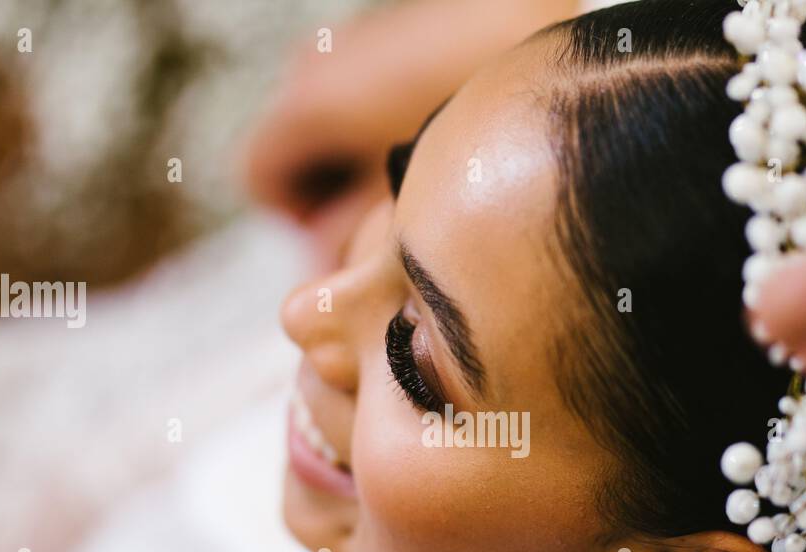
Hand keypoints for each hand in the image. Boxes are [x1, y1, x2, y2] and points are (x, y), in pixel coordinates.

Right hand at [244, 0, 576, 268]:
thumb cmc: (478, 130)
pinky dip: (385, 127)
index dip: (299, 221)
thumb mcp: (407, 208)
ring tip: (427, 189)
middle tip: (392, 228)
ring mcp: (351, 43)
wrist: (546, 23)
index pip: (258, 176)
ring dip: (362, 163)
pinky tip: (447, 149)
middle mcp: (315, 66)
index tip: (347, 244)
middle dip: (333, 195)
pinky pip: (364, 93)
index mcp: (307, 105)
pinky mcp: (389, 34)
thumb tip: (325, 273)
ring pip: (333, 123)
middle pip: (296, 148)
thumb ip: (351, 245)